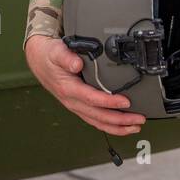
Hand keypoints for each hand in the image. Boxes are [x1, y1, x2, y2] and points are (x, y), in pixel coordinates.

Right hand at [24, 35, 144, 134]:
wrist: (40, 61)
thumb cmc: (50, 56)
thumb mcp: (56, 51)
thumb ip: (66, 57)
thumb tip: (77, 64)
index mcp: (68, 89)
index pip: (91, 99)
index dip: (109, 102)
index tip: (126, 102)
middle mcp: (72, 101)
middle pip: (98, 116)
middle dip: (120, 120)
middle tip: (139, 119)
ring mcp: (76, 106)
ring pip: (98, 122)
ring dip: (118, 127)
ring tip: (135, 127)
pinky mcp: (80, 107)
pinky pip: (95, 120)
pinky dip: (110, 126)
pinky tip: (122, 127)